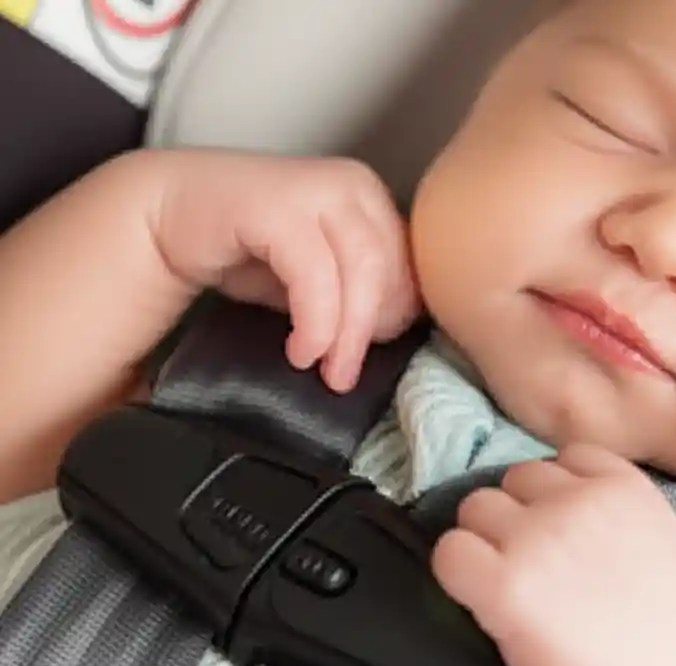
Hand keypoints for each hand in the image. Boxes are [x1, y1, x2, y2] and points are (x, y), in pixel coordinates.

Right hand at [152, 150, 420, 391]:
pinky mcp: (277, 204)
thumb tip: (398, 329)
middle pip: (391, 268)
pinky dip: (316, 321)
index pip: (410, 263)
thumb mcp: (318, 278)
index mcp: (372, 199)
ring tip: (327, 370)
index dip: (400, 315)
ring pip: (360, 270)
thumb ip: (358, 294)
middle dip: (373, 329)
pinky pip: (315, 274)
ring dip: (347, 332)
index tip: (378, 354)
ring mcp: (317, 188)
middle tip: (346, 374)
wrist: (169, 212)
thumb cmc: (250, 248)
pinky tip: (301, 351)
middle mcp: (353, 185)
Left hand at [432, 445, 675, 665]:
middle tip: (534, 566)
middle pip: (515, 481)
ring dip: (485, 543)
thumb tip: (577, 498)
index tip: (558, 527)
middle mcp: (578, 502)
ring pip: (475, 509)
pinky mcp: (504, 586)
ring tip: (512, 585)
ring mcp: (538, 540)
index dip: (554, 494)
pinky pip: (449, 553)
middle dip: (519, 518)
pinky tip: (483, 600)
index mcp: (625, 488)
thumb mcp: (668, 544)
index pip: (565, 457)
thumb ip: (623, 510)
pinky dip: (457, 575)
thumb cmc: (675, 638)